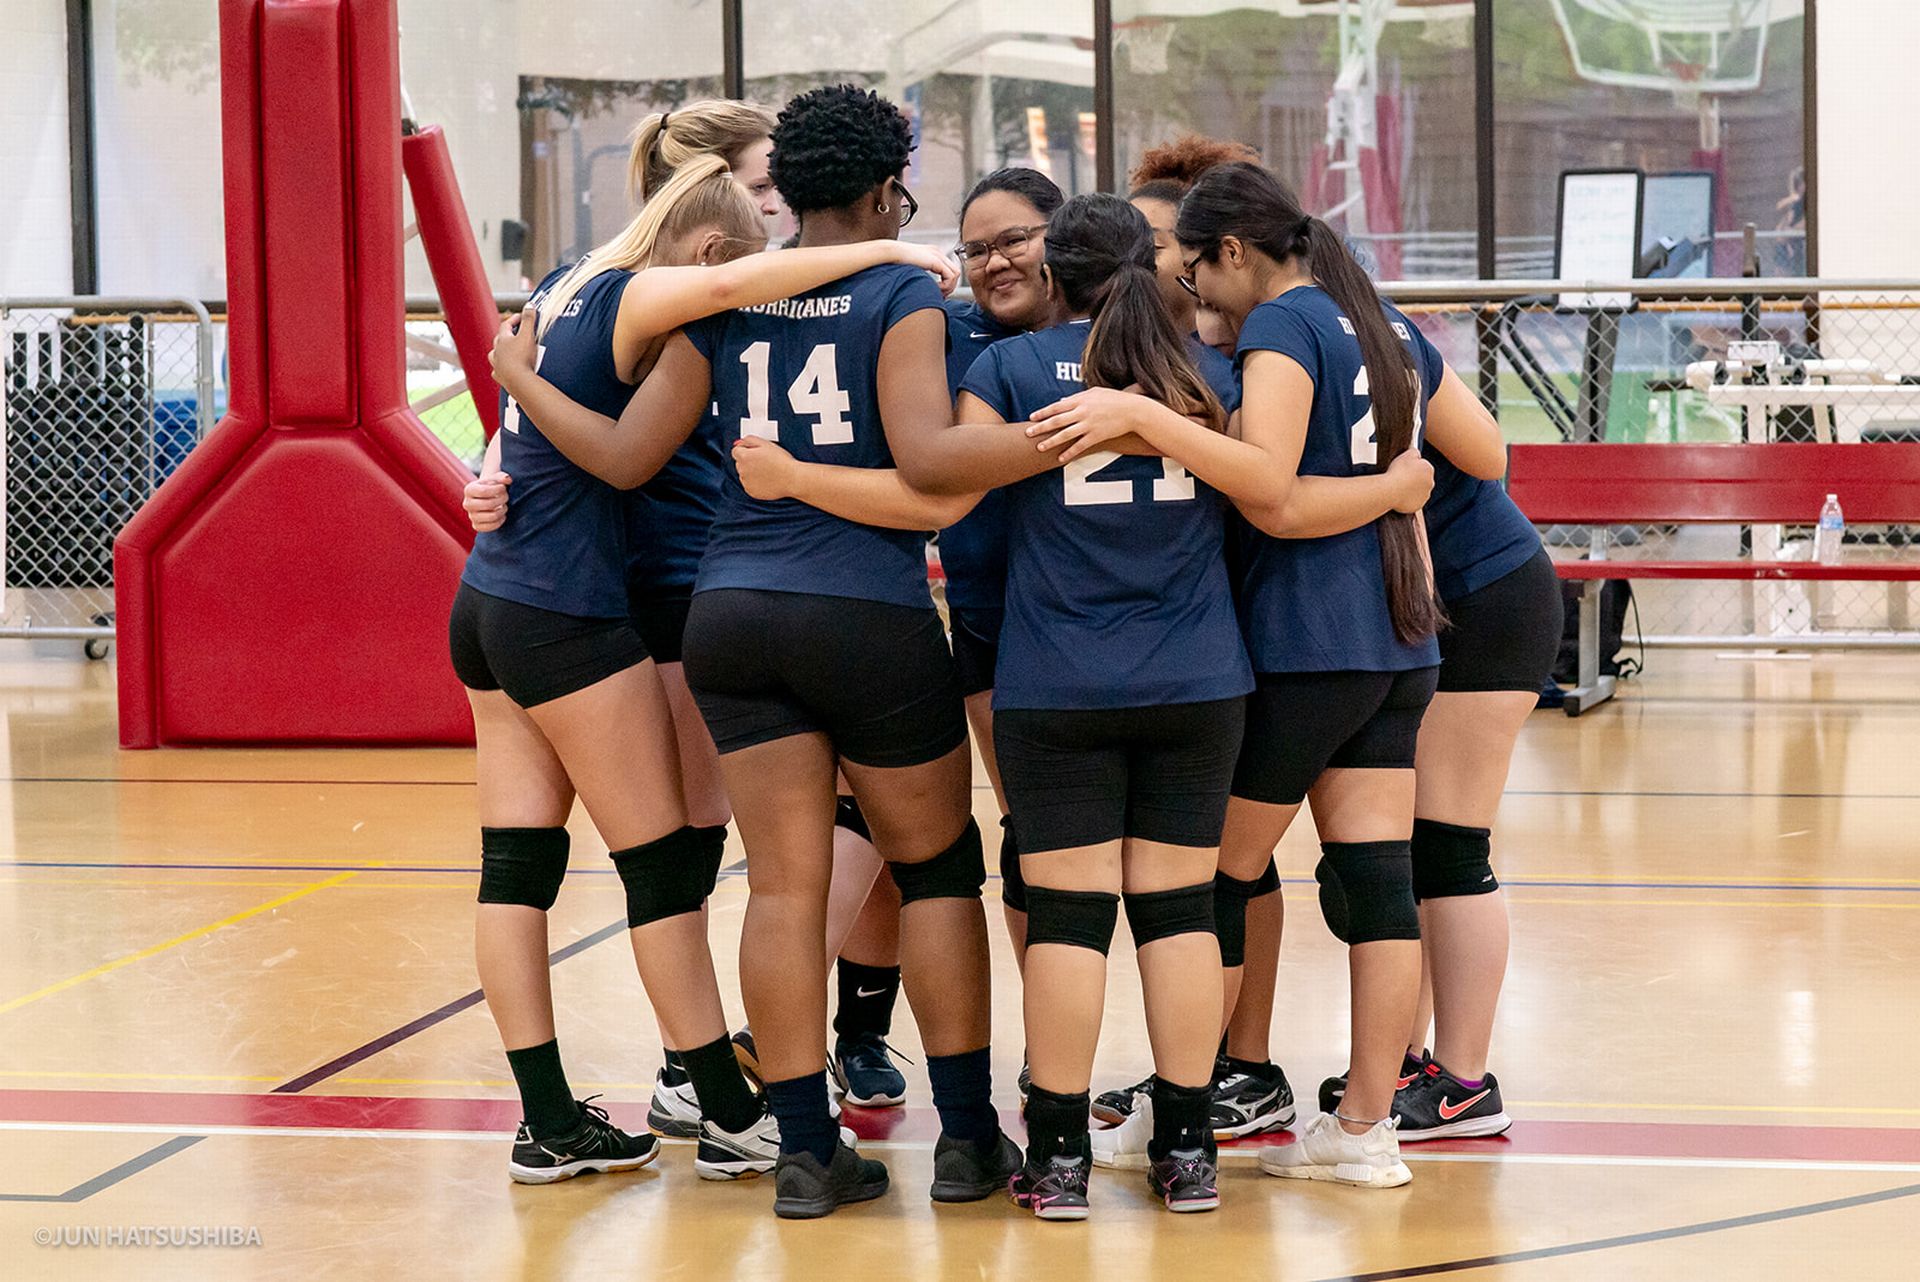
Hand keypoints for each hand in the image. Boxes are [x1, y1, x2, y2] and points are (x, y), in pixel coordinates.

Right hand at [463, 469, 510, 532]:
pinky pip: (491, 527)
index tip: (504, 488)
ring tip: (504, 505)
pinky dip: (500, 521)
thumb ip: (502, 477)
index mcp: (469, 490)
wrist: (488, 497)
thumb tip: (507, 479)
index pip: (484, 491)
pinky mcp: (476, 526)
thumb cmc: (493, 486)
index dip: (499, 489)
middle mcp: (467, 504)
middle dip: (502, 499)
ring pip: (492, 516)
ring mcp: (471, 516)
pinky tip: (502, 515)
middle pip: (489, 504)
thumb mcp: (497, 478)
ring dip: (503, 510)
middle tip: (506, 497)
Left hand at [488, 306, 538, 388]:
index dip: (513, 319)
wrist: (518, 381)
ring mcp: (497, 365)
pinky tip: (504, 370)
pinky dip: (500, 369)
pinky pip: (497, 371)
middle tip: (514, 333)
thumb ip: (529, 319)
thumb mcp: (528, 335)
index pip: (505, 325)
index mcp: (503, 340)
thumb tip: (529, 305)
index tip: (521, 316)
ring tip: (505, 352)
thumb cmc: (523, 357)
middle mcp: (497, 352)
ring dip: (499, 352)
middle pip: (498, 340)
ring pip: (494, 356)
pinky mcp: (501, 378)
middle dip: (506, 335)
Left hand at [731, 435, 798, 500]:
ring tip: (767, 471)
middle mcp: (742, 470)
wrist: (792, 479)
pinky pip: (749, 485)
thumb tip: (738, 443)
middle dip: (748, 461)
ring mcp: (746, 482)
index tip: (756, 453)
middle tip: (764, 461)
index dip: (746, 450)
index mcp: (744, 457)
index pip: (736, 451)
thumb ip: (749, 440)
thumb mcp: (766, 443)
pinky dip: (755, 483)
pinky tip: (767, 479)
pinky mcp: (751, 492)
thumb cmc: (782, 461)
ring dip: (751, 472)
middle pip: (740, 463)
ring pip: (744, 475)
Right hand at [888, 242, 959, 297]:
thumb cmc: (895, 262)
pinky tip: (935, 288)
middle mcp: (937, 253)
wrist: (890, 253)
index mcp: (932, 254)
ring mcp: (938, 255)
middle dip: (950, 286)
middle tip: (941, 296)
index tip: (938, 293)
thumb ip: (922, 275)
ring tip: (938, 292)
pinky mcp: (936, 260)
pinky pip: (950, 276)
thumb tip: (927, 288)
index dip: (947, 283)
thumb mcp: (913, 269)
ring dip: (949, 287)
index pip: (948, 269)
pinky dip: (945, 286)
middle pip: (955, 272)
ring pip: (956, 274)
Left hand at [1025, 387, 1150, 461]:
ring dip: (1051, 442)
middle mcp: (1082, 412)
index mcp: (1081, 400)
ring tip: (1040, 447)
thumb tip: (1061, 402)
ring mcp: (1089, 425)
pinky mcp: (1096, 436)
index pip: (1056, 407)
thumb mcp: (1095, 392)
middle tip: (1028, 433)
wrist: (1133, 410)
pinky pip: (1080, 446)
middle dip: (1040, 428)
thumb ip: (1077, 397)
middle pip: (1057, 421)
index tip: (1032, 417)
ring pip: (1065, 435)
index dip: (1043, 413)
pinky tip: (1061, 458)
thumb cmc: (1114, 399)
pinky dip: (1069, 453)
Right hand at [1385, 449, 1434, 513]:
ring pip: (1418, 491)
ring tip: (1399, 488)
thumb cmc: (1397, 472)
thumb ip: (1415, 452)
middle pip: (1422, 480)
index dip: (1413, 468)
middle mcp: (1430, 483)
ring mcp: (1425, 495)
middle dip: (1414, 479)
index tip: (1405, 469)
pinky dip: (1408, 500)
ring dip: (1411, 490)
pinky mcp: (1418, 506)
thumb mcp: (1406, 454)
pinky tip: (1399, 495)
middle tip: (1402, 478)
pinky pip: (1413, 502)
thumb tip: (1416, 453)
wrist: (1390, 490)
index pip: (1423, 467)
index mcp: (1429, 469)